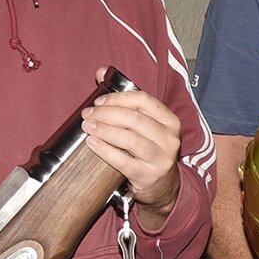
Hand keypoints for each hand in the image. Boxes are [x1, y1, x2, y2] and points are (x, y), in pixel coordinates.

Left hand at [82, 69, 183, 229]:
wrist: (163, 187)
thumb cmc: (149, 150)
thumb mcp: (145, 125)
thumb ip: (125, 100)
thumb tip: (101, 72)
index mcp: (171, 121)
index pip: (144, 101)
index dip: (119, 98)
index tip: (99, 101)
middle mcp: (170, 139)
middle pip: (135, 119)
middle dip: (107, 114)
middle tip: (88, 114)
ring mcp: (161, 159)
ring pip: (130, 139)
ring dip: (104, 130)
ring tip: (87, 126)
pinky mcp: (148, 176)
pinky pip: (123, 161)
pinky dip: (105, 150)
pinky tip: (92, 143)